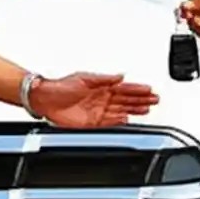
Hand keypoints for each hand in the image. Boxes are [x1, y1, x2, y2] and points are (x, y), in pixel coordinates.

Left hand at [28, 73, 158, 127]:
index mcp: (100, 86)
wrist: (45, 99)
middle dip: (141, 100)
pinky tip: (128, 119)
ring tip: (147, 109)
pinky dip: (120, 121)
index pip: (124, 88)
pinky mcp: (92, 123)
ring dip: (134, 110)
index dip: (137, 89)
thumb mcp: (84, 78)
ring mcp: (98, 111)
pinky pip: (110, 123)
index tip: (149, 90)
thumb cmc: (60, 86)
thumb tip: (120, 76)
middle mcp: (101, 98)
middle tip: (155, 100)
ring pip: (121, 111)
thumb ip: (104, 79)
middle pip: (126, 100)